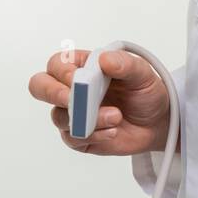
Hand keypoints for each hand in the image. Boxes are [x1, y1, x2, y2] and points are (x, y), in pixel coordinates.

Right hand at [29, 47, 173, 157]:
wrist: (157, 123)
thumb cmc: (145, 93)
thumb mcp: (142, 74)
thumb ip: (124, 64)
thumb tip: (105, 59)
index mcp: (82, 67)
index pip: (57, 64)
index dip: (62, 72)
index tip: (78, 80)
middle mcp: (71, 89)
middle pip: (40, 87)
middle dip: (52, 93)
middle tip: (72, 100)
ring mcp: (72, 114)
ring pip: (59, 117)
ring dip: (87, 117)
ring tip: (115, 117)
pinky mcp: (79, 137)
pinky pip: (73, 138)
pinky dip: (94, 134)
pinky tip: (112, 131)